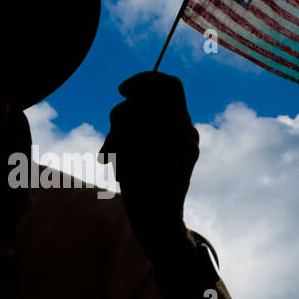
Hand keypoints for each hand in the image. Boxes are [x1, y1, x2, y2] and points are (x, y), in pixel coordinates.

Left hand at [99, 71, 198, 261]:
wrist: (155, 219)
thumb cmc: (141, 184)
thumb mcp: (136, 147)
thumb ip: (135, 123)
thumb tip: (124, 101)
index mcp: (181, 125)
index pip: (170, 85)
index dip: (145, 79)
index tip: (122, 90)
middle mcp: (186, 132)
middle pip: (150, 98)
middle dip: (122, 113)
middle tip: (112, 138)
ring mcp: (182, 146)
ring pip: (143, 116)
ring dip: (118, 134)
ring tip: (112, 156)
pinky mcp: (169, 161)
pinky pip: (141, 137)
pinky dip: (122, 148)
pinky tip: (120, 164)